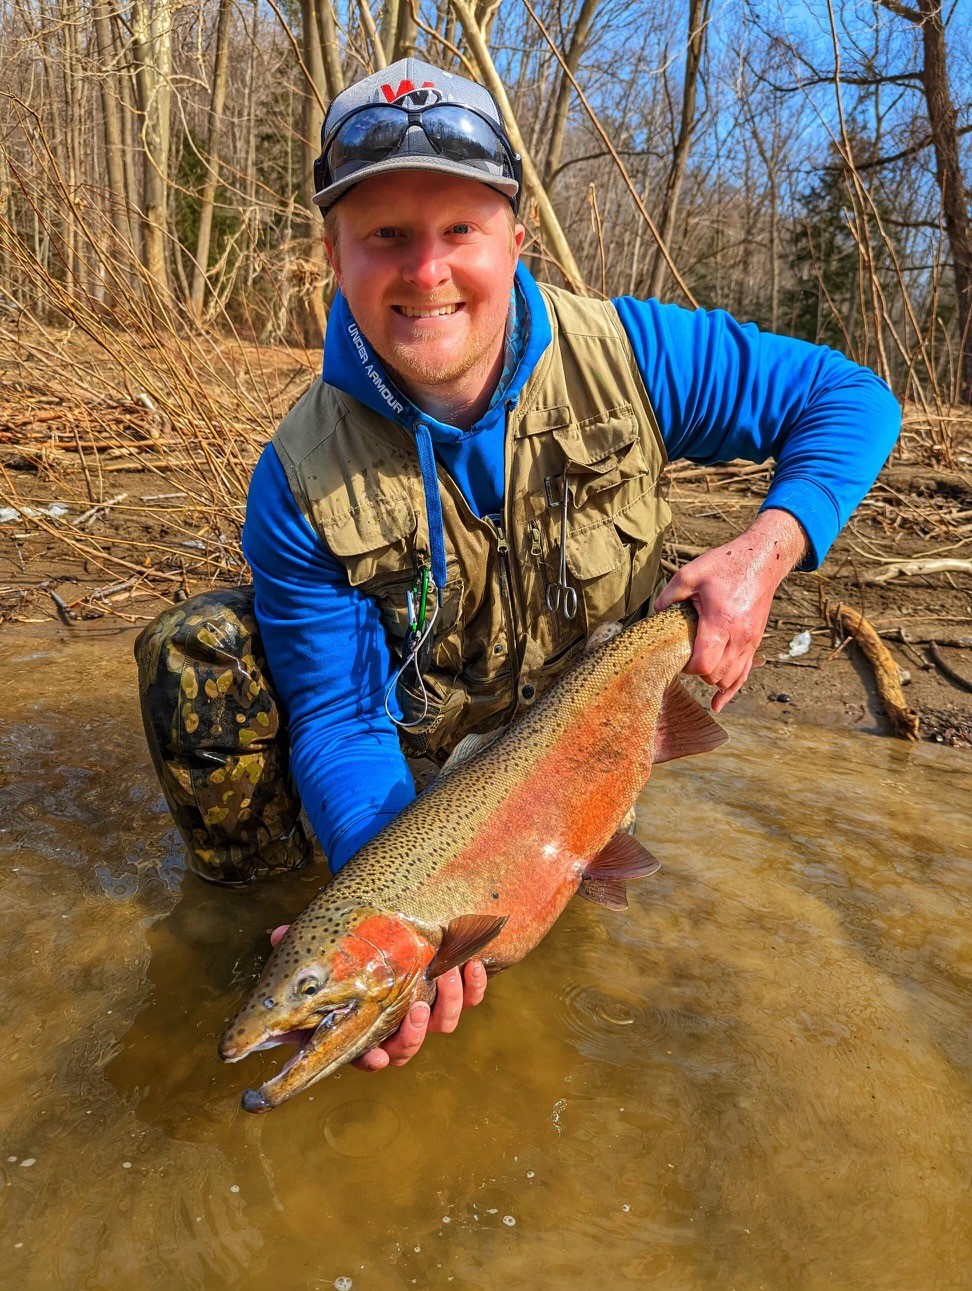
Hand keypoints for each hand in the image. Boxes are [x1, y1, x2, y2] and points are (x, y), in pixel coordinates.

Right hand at [269, 924, 486, 1070]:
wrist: (397, 920)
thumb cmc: (354, 940)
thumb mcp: (327, 941)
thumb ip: (303, 942)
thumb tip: (277, 934)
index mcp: (366, 1023)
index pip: (368, 1056)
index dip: (373, 1062)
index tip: (377, 1059)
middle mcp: (399, 1020)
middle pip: (408, 1048)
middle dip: (414, 1035)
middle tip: (416, 1009)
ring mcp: (430, 1005)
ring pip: (444, 1023)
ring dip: (448, 1004)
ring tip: (446, 975)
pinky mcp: (457, 987)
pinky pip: (472, 998)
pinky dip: (475, 986)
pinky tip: (471, 963)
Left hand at [654, 508, 806, 712]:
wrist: (763, 559)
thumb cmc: (726, 565)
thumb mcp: (691, 573)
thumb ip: (669, 595)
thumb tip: (655, 614)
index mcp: (720, 622)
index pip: (703, 664)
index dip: (687, 668)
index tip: (677, 658)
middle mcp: (738, 637)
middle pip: (715, 675)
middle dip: (697, 673)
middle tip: (684, 659)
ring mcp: (750, 641)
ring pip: (730, 679)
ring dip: (712, 679)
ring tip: (698, 669)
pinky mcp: (755, 642)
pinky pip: (745, 674)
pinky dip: (731, 690)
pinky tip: (717, 703)